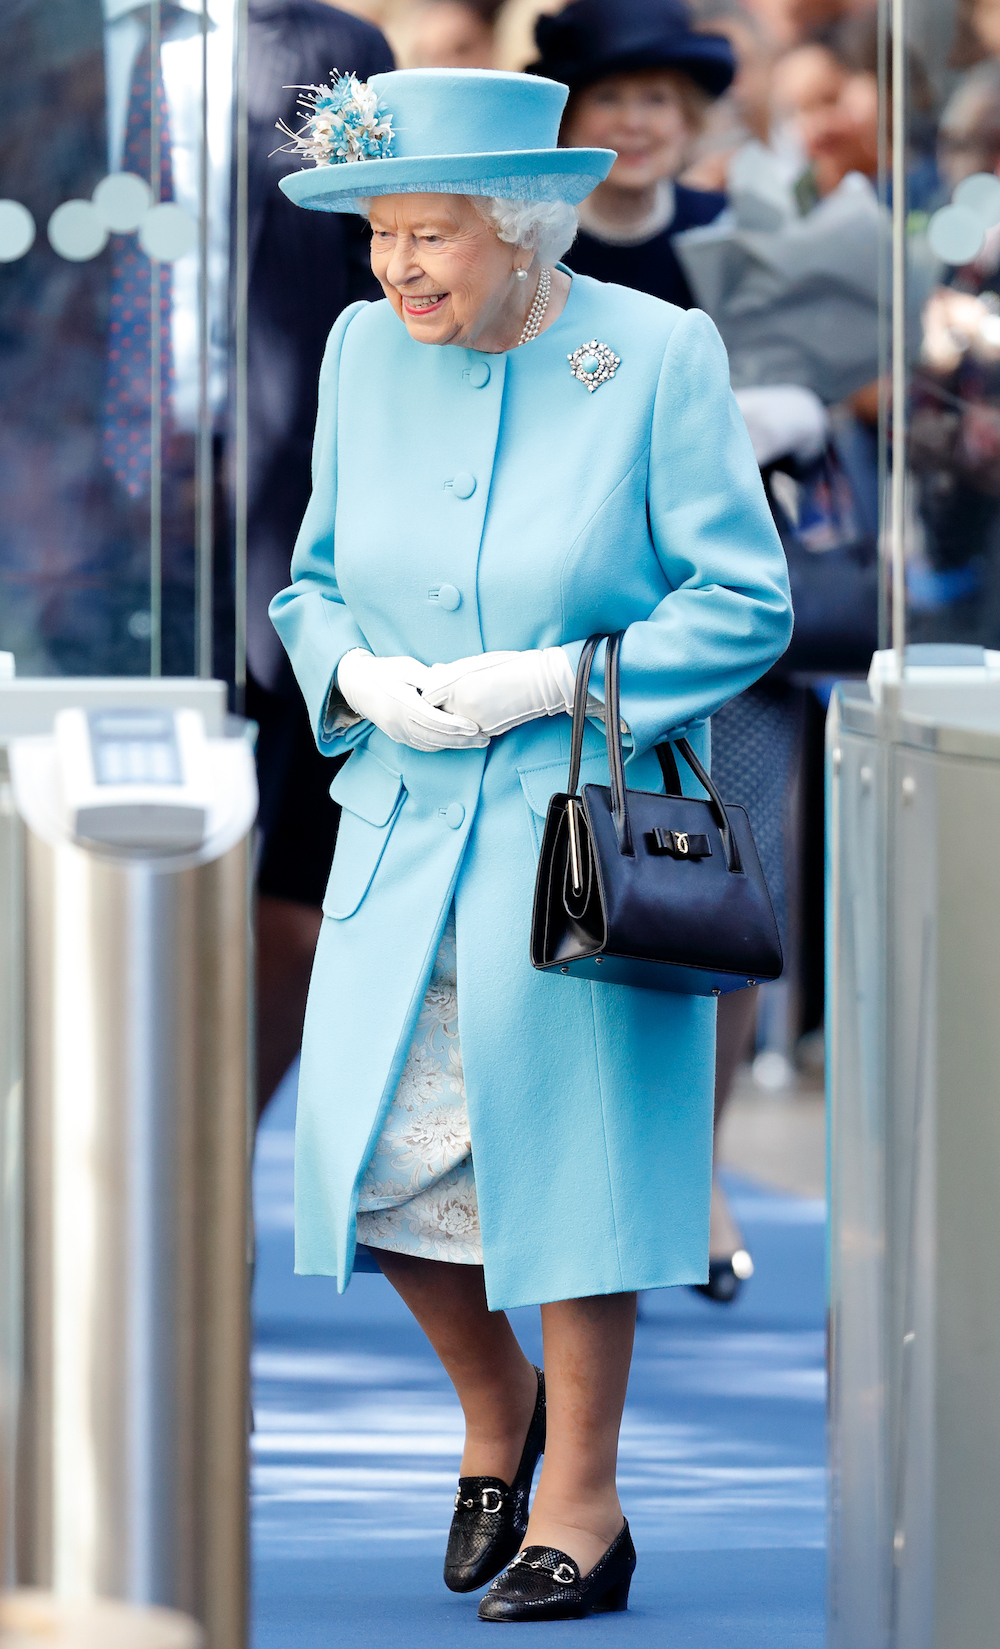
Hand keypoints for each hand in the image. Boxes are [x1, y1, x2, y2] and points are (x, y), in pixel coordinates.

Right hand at [336, 649, 488, 751]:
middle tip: (486, 740)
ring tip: (477, 743)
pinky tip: (455, 742)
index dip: (456, 726)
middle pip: (436, 737)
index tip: (476, 728)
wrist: (356, 684)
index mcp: (402, 703)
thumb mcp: (406, 667)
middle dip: (463, 741)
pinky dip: (441, 745)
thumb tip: (450, 682)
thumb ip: (427, 677)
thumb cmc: (384, 670)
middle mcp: (399, 722)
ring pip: (430, 744)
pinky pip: (422, 745)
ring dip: (454, 745)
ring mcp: (397, 732)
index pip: (434, 720)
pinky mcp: (397, 736)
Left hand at [422, 648, 576, 737]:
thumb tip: (435, 671)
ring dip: (452, 715)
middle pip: (436, 711)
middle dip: (438, 705)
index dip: (428, 692)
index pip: (428, 696)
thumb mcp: (477, 662)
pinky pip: (468, 730)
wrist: (539, 684)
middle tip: (442, 697)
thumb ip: (452, 670)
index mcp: (456, 685)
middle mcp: (461, 707)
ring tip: (463, 702)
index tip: (431, 688)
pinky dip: (467, 723)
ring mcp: (474, 722)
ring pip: (451, 723)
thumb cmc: (509, 666)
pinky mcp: (486, 731)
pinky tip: (476, 710)